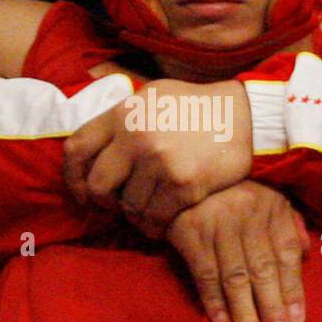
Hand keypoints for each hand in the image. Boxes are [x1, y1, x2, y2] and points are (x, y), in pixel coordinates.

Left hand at [63, 78, 251, 234]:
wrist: (247, 117)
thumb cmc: (198, 108)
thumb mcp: (153, 97)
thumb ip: (122, 119)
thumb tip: (91, 150)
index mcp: (124, 112)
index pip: (76, 149)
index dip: (73, 177)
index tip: (83, 193)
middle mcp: (136, 135)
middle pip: (98, 185)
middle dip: (105, 202)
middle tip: (118, 205)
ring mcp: (159, 161)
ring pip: (128, 207)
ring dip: (137, 214)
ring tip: (150, 206)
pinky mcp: (182, 184)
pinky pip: (154, 218)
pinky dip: (156, 225)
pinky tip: (165, 218)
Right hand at [166, 180, 308, 321]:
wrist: (183, 167)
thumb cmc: (232, 188)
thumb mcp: (267, 194)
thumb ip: (287, 223)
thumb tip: (305, 254)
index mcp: (271, 206)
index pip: (286, 254)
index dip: (293, 289)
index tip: (297, 320)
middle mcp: (248, 215)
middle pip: (264, 269)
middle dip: (272, 308)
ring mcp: (217, 224)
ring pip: (235, 276)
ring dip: (245, 313)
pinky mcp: (190, 232)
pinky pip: (205, 274)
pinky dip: (214, 302)